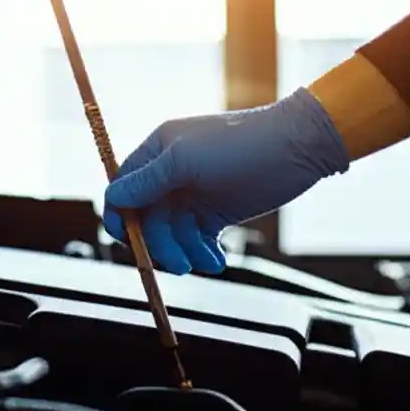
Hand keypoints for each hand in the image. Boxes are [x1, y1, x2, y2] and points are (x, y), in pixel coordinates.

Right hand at [103, 87, 349, 274]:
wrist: (298, 148)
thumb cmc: (240, 146)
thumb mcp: (185, 161)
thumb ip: (147, 182)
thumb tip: (111, 197)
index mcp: (157, 153)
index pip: (122, 189)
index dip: (120, 217)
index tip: (129, 242)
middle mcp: (171, 175)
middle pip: (147, 219)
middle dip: (160, 244)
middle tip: (179, 264)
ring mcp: (193, 195)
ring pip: (172, 234)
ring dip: (185, 252)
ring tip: (209, 262)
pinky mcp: (216, 213)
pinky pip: (196, 240)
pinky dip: (202, 253)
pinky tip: (217, 259)